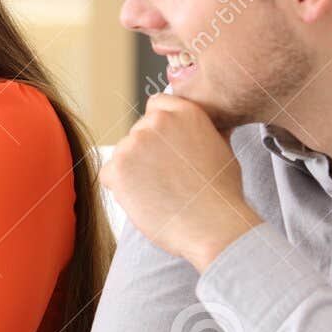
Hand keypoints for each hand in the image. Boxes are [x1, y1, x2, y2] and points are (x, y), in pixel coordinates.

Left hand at [101, 94, 262, 271]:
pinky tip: (146, 200)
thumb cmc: (220, 194)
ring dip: (133, 171)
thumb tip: (207, 123)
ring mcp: (134, 143)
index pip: (156, 105)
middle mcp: (157, 122)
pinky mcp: (117, 168)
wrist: (212, 226)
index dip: (158, 128)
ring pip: (123, 154)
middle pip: (137, 132)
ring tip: (160, 193)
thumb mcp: (222, 149)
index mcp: (184, 112)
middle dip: (145, 153)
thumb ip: (203, 130)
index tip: (165, 148)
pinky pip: (109, 175)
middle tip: (166, 179)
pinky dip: (121, 189)